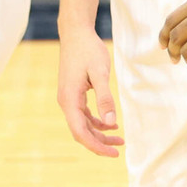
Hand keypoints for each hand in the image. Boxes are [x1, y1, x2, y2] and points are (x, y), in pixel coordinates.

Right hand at [56, 27, 123, 156]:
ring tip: (119, 139)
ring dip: (99, 133)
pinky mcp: (74, 93)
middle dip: (99, 143)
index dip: (96, 146)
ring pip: (83, 124)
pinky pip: (84, 115)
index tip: (114, 153)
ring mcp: (69, 98)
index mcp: (69, 100)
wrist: (76, 33)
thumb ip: (104, 98)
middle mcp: (66, 102)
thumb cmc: (88, 50)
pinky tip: (111, 123)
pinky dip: (97, 121)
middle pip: (81, 132)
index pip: (80, 132)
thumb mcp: (100, 73)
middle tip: (120, 149)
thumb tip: (110, 122)